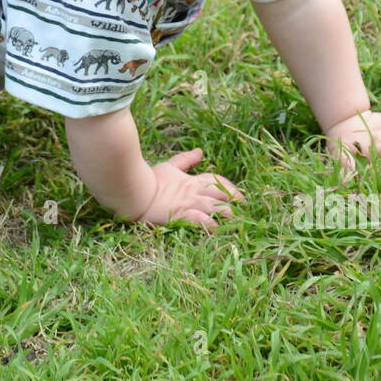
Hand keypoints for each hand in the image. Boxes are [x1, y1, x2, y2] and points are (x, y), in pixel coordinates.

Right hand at [127, 148, 244, 233]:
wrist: (134, 190)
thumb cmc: (149, 178)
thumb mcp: (170, 166)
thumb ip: (185, 160)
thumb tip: (200, 151)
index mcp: (192, 180)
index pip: (216, 180)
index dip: (230, 187)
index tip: (239, 195)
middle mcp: (193, 192)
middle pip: (221, 194)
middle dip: (234, 201)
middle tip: (245, 209)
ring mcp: (188, 203)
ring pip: (215, 207)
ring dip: (227, 214)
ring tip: (236, 221)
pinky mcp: (181, 215)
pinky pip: (200, 220)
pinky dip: (210, 224)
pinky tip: (217, 229)